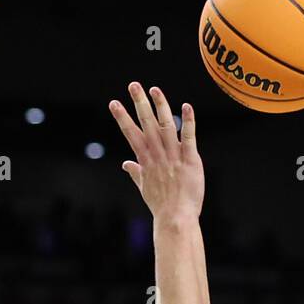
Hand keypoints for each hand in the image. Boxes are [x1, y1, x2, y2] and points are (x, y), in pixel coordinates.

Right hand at [109, 84, 203, 219]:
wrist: (175, 218)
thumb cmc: (161, 205)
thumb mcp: (144, 188)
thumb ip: (136, 172)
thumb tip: (126, 164)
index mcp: (146, 160)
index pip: (131, 134)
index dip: (122, 118)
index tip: (114, 103)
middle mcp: (158, 155)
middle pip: (146, 124)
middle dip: (139, 103)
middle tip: (133, 85)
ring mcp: (174, 156)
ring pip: (166, 126)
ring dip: (160, 106)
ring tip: (154, 89)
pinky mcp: (190, 160)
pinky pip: (189, 138)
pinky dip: (188, 122)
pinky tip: (186, 106)